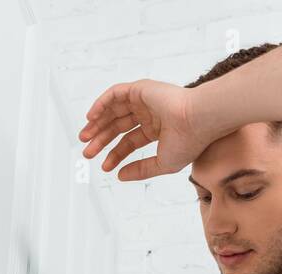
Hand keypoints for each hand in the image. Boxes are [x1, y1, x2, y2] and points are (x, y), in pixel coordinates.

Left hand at [78, 79, 210, 180]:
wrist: (197, 119)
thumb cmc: (188, 141)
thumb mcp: (162, 163)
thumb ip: (141, 170)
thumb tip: (119, 176)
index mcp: (157, 130)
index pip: (129, 142)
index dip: (115, 154)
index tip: (104, 166)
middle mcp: (150, 114)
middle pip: (118, 127)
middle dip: (101, 139)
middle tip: (87, 152)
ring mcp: (144, 101)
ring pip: (114, 111)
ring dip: (97, 123)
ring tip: (84, 137)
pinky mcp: (141, 89)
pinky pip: (115, 94)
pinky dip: (101, 104)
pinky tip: (91, 117)